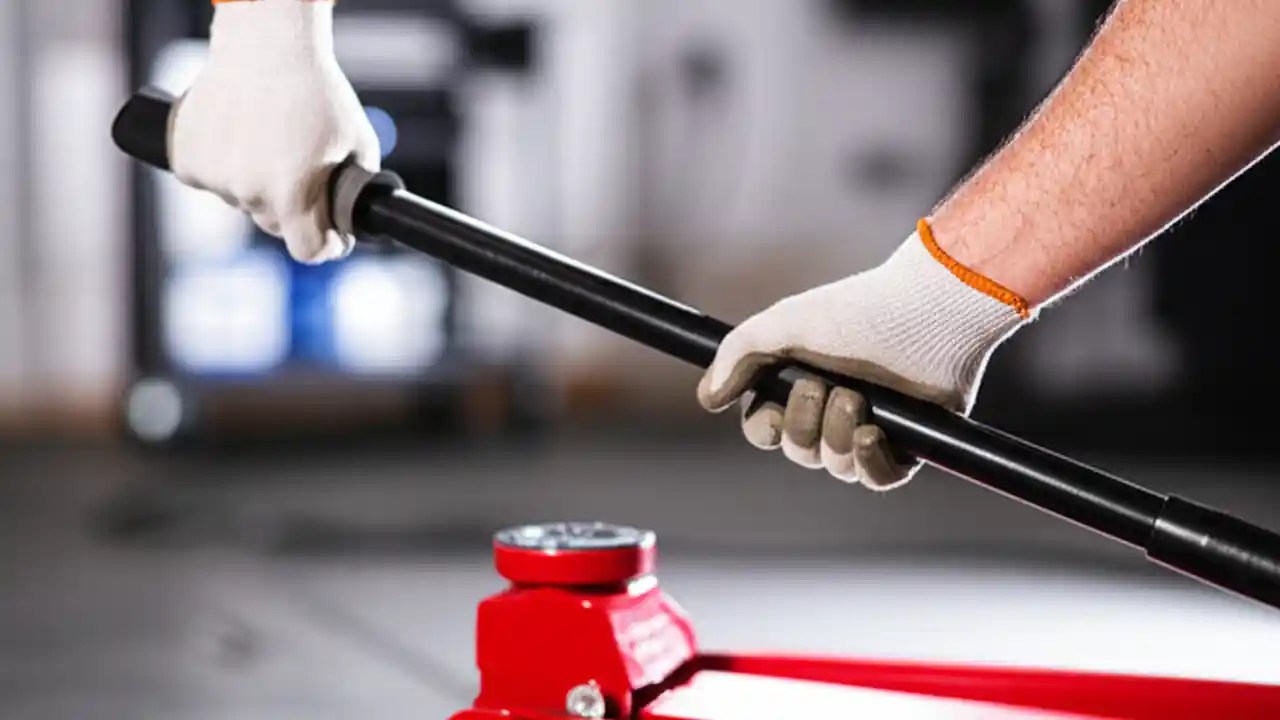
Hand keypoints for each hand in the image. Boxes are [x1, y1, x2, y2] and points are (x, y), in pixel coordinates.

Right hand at [169, 0, 380, 263]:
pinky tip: (239, 134)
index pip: (307, 250)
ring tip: (269, 139)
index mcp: (291, 194)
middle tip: (301, 168)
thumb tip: (351, 222)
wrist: (266, 44)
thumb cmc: (317, 92)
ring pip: (242, 199)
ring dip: (256, 182)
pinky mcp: (185, 158)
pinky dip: (223, 166)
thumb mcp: (357, 144)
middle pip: (273, 224)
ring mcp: (213, 176)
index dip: (325, 244)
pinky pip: (211, 179)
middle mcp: (248, 191)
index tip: (332, 234)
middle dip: (293, 207)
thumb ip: (355, 191)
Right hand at [697, 221, 1029, 489]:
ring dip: (838, 435)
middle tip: (822, 386)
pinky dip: (869, 462)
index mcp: (799, 383)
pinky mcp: (910, 444)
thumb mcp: (782, 325)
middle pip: (799, 452)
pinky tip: (871, 434)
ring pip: (835, 467)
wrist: (923, 313)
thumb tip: (707, 398)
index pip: (764, 431)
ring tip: (857, 397)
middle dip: (804, 424)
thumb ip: (738, 355)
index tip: (772, 404)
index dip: (764, 426)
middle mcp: (833, 409)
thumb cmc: (854, 312)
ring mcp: (872, 427)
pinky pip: (878, 479)